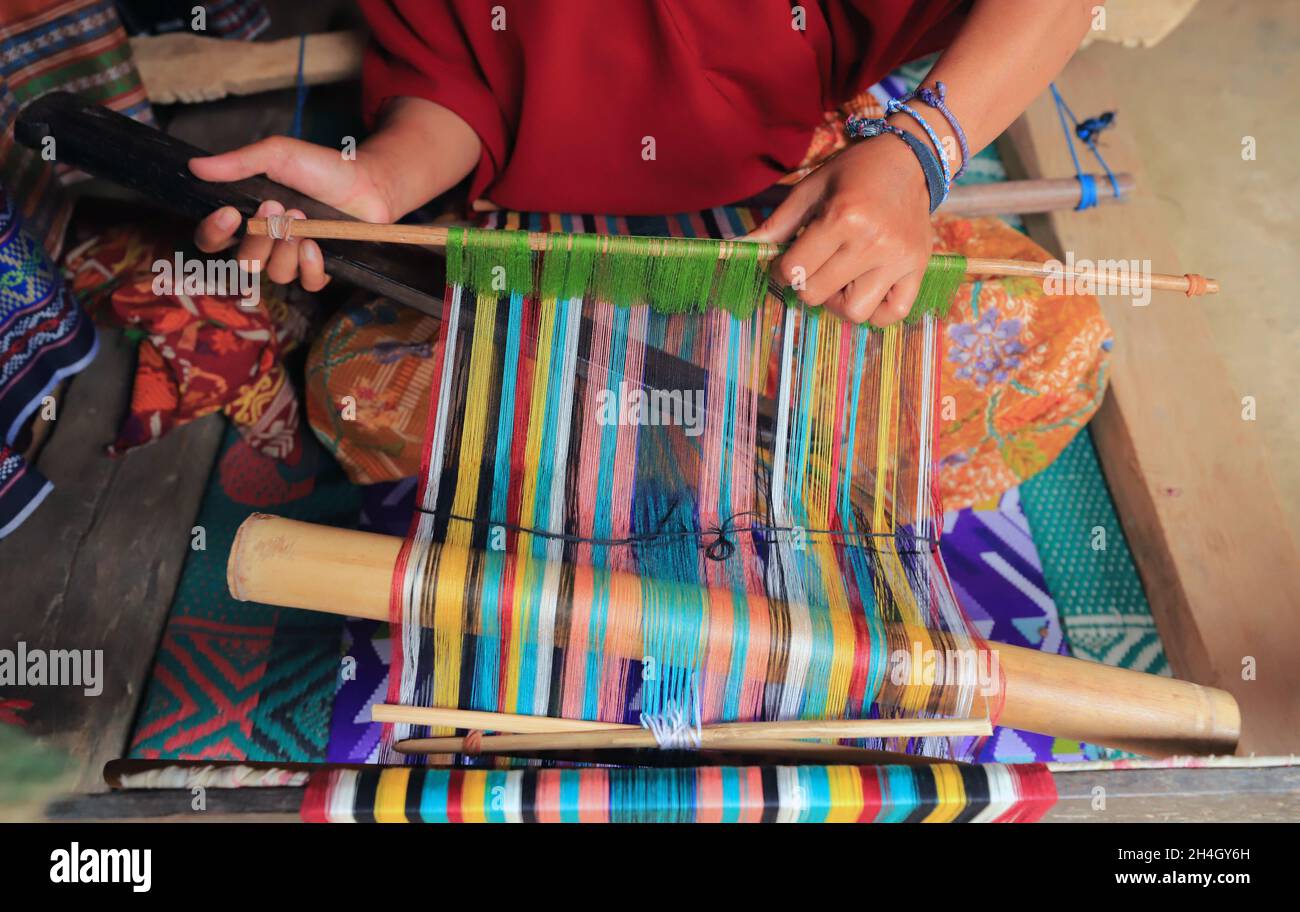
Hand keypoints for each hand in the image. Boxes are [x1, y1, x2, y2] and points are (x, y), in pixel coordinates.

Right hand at [190, 137, 394, 291]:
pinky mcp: (322, 270)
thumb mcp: (278, 155)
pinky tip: (315, 247)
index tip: (229, 214)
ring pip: (275, 273)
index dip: (213, 233)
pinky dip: (309, 266)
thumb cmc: (321, 168)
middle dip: (258, 238)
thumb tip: (195, 165)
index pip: (212, 240)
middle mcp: (267, 243)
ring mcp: (294, 259)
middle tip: (276, 208)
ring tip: (303, 221)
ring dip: (286, 248)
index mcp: (248, 218)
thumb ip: (239, 163)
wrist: (368, 182)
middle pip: (243, 261)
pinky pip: (306, 284)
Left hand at [747, 135, 933, 325]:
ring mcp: (898, 259)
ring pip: (854, 312)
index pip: (794, 270)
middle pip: (816, 294)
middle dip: (806, 284)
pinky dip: (876, 312)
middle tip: (814, 266)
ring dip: (838, 302)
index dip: (781, 270)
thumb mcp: (810, 190)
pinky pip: (893, 314)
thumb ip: (775, 224)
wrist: (909, 159)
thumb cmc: (853, 173)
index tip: (788, 260)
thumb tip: (736, 247)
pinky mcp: (918, 268)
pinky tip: (866, 290)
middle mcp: (872, 242)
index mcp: (842, 217)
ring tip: (839, 280)